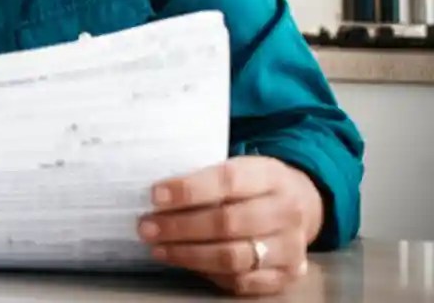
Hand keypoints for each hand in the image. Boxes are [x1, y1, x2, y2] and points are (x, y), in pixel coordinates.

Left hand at [138, 156, 323, 296]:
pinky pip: (242, 281)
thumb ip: (205, 177)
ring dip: (188, 254)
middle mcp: (286, 212)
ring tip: (158, 248)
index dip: (189, 190)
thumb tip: (157, 194)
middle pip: (228, 223)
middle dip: (180, 227)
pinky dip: (209, 274)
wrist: (302, 205)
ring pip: (233, 257)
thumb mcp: (239, 166)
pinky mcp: (287, 275)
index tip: (155, 196)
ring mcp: (290, 247)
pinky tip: (185, 263)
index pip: (228, 180)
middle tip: (146, 227)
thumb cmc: (254, 185)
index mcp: (271, 175)